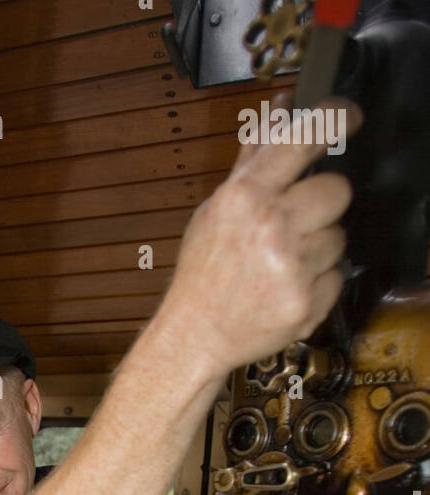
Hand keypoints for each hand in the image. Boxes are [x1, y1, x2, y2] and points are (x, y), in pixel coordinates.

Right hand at [160, 96, 362, 381]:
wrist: (195, 335)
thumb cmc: (204, 272)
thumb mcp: (216, 210)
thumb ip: (254, 160)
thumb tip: (280, 111)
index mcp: (245, 197)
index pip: (304, 139)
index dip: (335, 119)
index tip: (349, 115)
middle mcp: (271, 227)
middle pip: (338, 190)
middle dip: (322, 202)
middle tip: (298, 220)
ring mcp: (292, 267)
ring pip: (339, 237)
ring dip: (318, 247)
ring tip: (282, 263)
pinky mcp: (307, 302)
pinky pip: (336, 277)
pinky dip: (317, 282)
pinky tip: (286, 287)